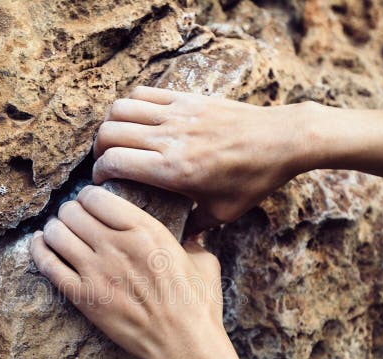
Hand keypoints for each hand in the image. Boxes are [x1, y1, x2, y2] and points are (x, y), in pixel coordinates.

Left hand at [30, 185, 226, 358]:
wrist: (184, 345)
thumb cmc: (197, 305)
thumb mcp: (203, 261)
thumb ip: (191, 241)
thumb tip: (191, 234)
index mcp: (145, 229)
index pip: (96, 196)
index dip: (88, 197)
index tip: (89, 204)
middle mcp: (117, 245)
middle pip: (71, 212)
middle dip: (69, 212)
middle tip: (72, 220)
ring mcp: (97, 271)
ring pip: (56, 233)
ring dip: (54, 230)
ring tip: (58, 233)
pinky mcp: (83, 297)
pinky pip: (48, 265)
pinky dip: (39, 251)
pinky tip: (40, 245)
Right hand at [93, 86, 317, 232]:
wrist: (283, 140)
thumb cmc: (254, 179)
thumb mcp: (223, 214)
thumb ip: (194, 226)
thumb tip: (176, 240)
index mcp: (173, 170)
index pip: (114, 162)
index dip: (99, 172)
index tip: (102, 182)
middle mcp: (169, 139)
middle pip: (109, 133)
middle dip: (99, 150)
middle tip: (106, 162)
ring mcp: (178, 115)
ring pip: (121, 109)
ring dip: (111, 125)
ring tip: (117, 140)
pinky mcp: (187, 98)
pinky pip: (144, 93)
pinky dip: (131, 104)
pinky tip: (138, 120)